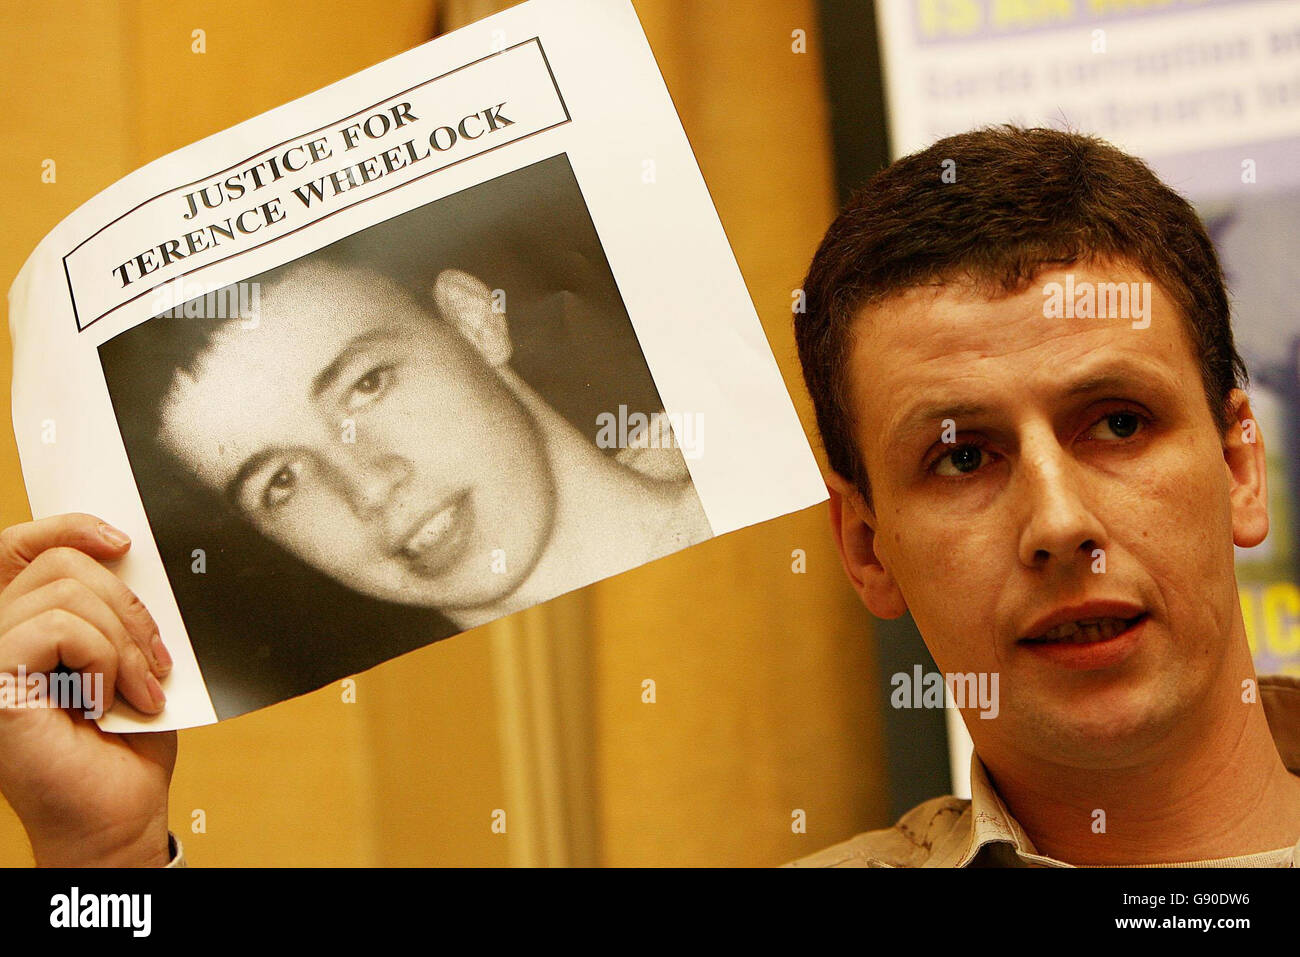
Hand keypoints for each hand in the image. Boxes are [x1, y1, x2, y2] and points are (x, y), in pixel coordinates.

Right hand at [0, 513, 176, 865]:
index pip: (20, 547)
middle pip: (57, 562)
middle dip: (127, 605)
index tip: (123, 541)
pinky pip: (59, 627)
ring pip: (65, 592)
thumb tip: (129, 554)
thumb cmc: (123, 742)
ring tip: (138, 689)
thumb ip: (114, 607)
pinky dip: (102, 658)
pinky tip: (107, 699)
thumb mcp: (127, 655)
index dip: (67, 526)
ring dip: (123, 641)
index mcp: (23, 625)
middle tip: (154, 661)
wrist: (120, 811)